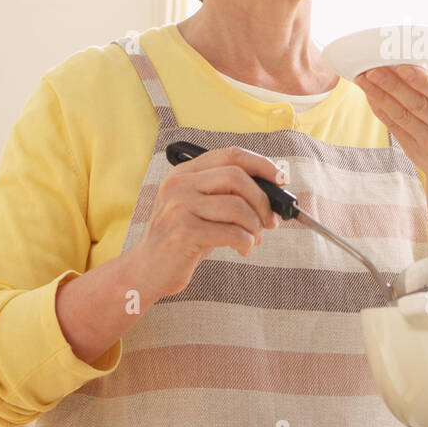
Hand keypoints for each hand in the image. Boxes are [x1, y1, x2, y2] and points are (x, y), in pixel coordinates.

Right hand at [136, 146, 283, 297]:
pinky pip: (230, 232)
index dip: (262, 165)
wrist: (146, 271)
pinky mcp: (182, 233)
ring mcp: (178, 207)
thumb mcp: (201, 209)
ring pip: (237, 206)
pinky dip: (245, 242)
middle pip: (237, 177)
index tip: (281, 180)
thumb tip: (273, 192)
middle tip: (271, 221)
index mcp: (184, 173)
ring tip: (254, 238)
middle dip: (263, 200)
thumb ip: (228, 195)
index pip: (231, 155)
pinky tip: (242, 249)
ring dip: (255, 225)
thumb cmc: (182, 240)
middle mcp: (179, 185)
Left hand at [354, 59, 427, 186]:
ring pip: (403, 116)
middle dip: (392, 85)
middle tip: (372, 69)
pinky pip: (395, 128)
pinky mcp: (418, 154)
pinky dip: (381, 111)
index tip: (401, 66)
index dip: (421, 80)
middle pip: (418, 104)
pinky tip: (371, 96)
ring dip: (380, 96)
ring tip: (364, 80)